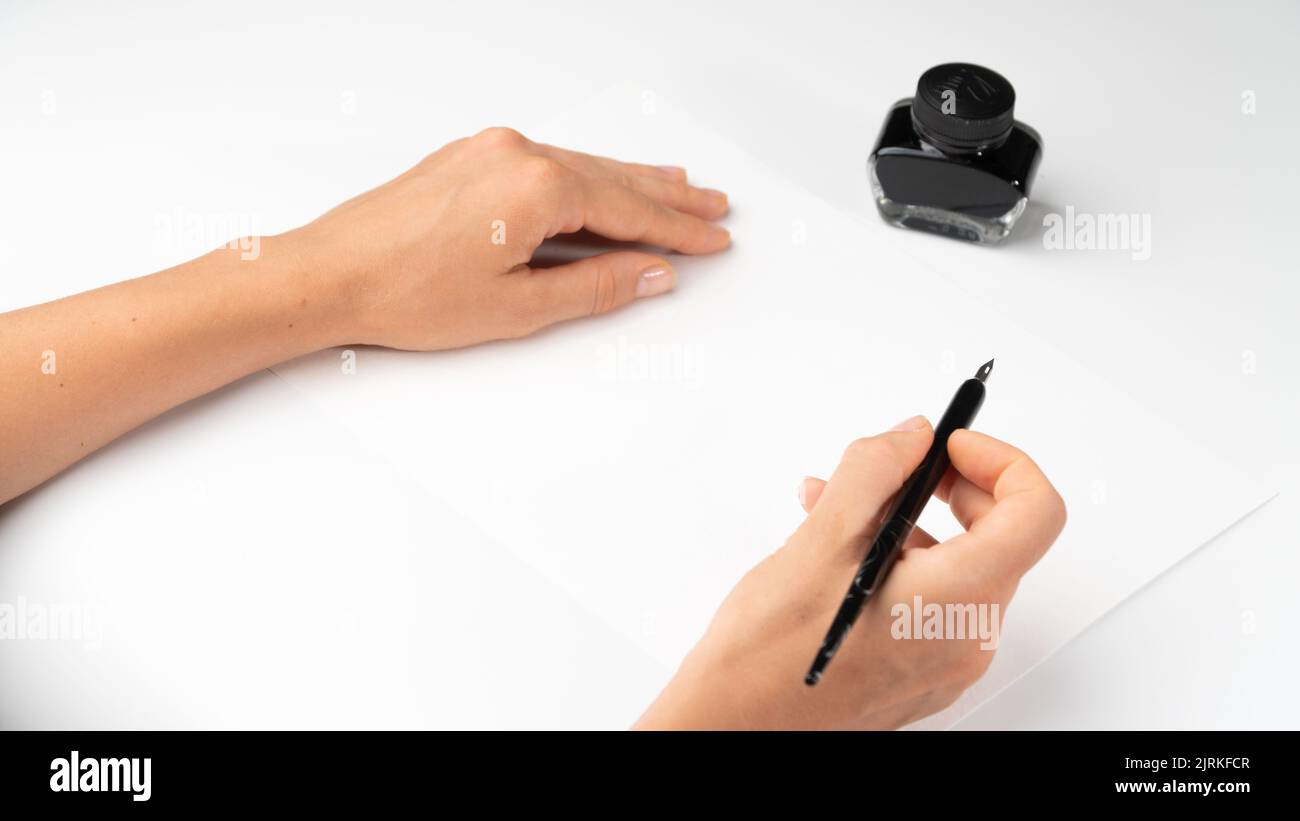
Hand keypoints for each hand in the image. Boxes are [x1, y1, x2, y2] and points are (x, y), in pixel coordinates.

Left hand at [287, 127, 730, 349]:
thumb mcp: (519, 306)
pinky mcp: (470, 155)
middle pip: (614, 178)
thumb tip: (652, 273)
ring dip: (631, 181)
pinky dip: (585, 174)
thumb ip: (596, 286)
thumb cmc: (408, 294)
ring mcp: (492, 148)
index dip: (677, 231)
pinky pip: (548, 160)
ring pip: (583, 165)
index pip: (630, 211)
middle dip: (667, 198)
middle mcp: (519, 152)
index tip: (713, 239)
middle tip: (712, 207)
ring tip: (676, 187)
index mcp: (538, 186)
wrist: (329, 273)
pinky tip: (602, 180)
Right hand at [636, 418, 1066, 729]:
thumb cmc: (769, 654)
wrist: (735, 724)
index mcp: (958, 601)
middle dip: (946, 486)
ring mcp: (947, 661)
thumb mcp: (820, 540)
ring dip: (908, 522)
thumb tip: (912, 437)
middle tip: (895, 467)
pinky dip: (897, 561)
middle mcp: (968, 638)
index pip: (1035, 512)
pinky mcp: (922, 672)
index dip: (1000, 461)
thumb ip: (874, 472)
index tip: (950, 445)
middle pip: (999, 536)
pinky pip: (932, 599)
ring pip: (956, 565)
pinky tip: (838, 550)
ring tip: (837, 509)